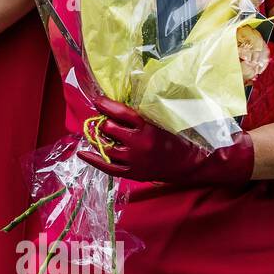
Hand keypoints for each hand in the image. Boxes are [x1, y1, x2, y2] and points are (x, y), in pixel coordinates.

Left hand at [78, 97, 254, 184]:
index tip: (97, 100)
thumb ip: (143, 114)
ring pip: (107, 147)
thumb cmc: (178, 138)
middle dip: (102, 121)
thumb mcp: (163, 121)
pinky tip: (82, 152)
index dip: (106, 105)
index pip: (121, 113)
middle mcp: (139, 145)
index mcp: (148, 129)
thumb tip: (123, 100)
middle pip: (110, 129)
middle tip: (99, 117)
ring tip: (94, 131)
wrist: (190, 164)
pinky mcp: (133, 173)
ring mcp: (134, 161)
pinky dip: (93, 159)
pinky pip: (108, 167)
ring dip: (98, 137)